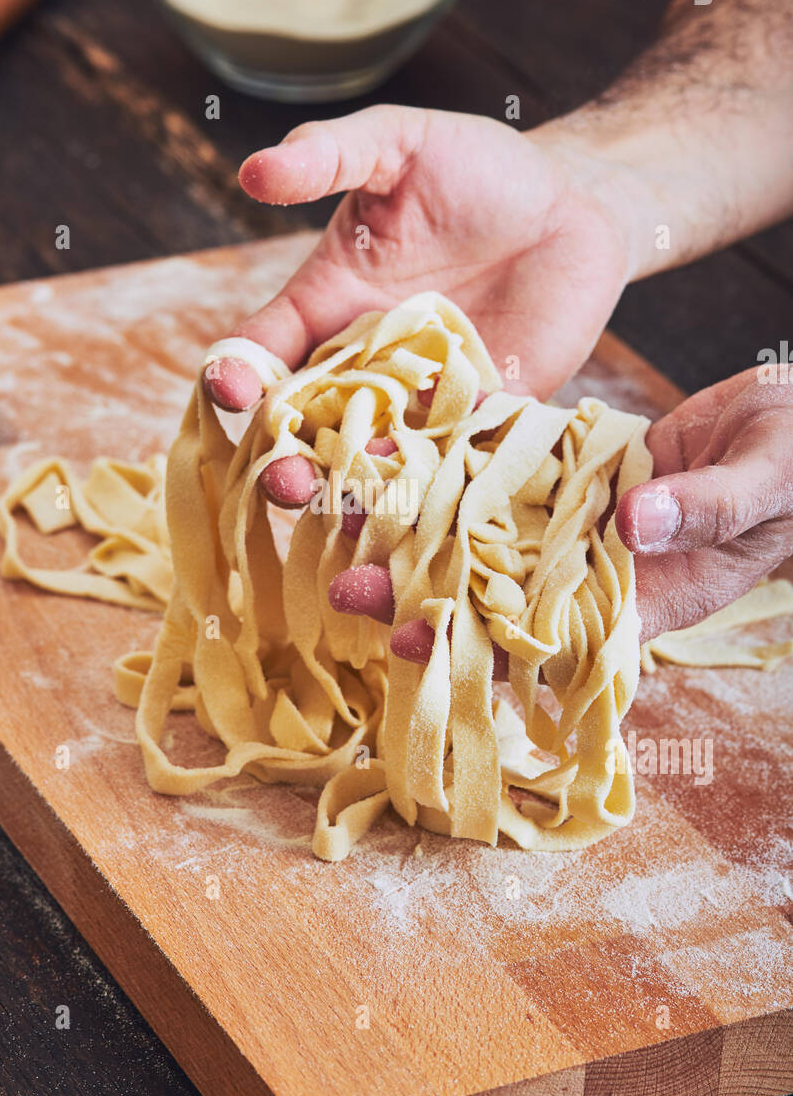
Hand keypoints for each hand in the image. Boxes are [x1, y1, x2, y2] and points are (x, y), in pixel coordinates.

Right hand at [205, 103, 636, 505]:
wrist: (573, 204)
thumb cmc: (477, 168)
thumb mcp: (396, 144)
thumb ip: (330, 155)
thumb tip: (253, 171)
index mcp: (325, 308)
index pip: (261, 352)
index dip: (236, 374)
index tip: (229, 388)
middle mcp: (362, 368)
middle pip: (302, 429)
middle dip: (285, 458)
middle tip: (283, 477)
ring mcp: (420, 403)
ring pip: (368, 464)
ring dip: (349, 492)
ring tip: (341, 509)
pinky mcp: (481, 424)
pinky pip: (447, 469)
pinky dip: (430, 494)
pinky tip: (419, 514)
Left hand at [330, 367, 792, 659]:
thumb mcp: (770, 480)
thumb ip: (711, 509)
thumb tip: (637, 526)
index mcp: (647, 597)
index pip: (553, 641)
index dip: (482, 650)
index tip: (414, 646)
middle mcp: (596, 565)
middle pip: (498, 589)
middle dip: (422, 593)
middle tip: (347, 592)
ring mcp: (577, 514)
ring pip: (487, 527)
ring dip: (420, 524)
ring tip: (345, 518)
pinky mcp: (569, 463)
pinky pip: (504, 461)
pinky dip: (453, 454)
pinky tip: (397, 444)